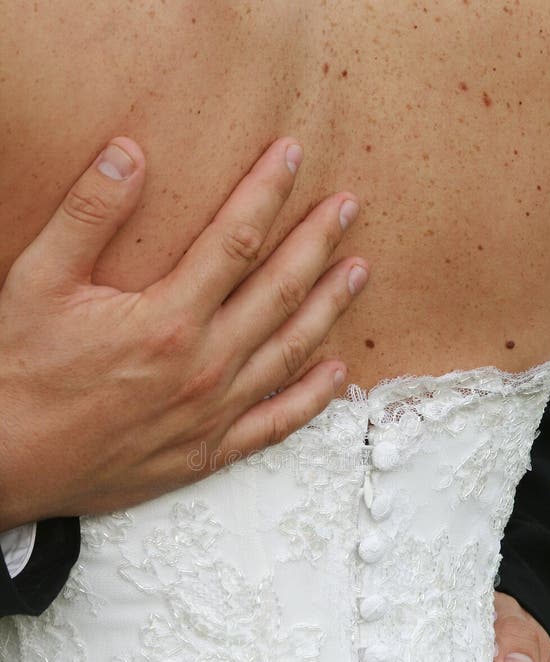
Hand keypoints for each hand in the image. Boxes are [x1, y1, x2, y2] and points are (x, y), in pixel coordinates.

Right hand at [0, 136, 367, 529]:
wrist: (9, 463)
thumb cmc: (21, 374)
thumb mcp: (37, 281)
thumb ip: (88, 215)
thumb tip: (129, 153)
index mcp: (168, 320)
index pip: (236, 240)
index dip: (268, 192)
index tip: (293, 156)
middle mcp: (203, 367)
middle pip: (279, 292)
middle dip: (316, 243)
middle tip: (347, 209)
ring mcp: (211, 415)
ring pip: (289, 353)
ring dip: (328, 309)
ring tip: (357, 273)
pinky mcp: (207, 453)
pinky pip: (275, 425)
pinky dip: (311, 400)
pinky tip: (335, 375)